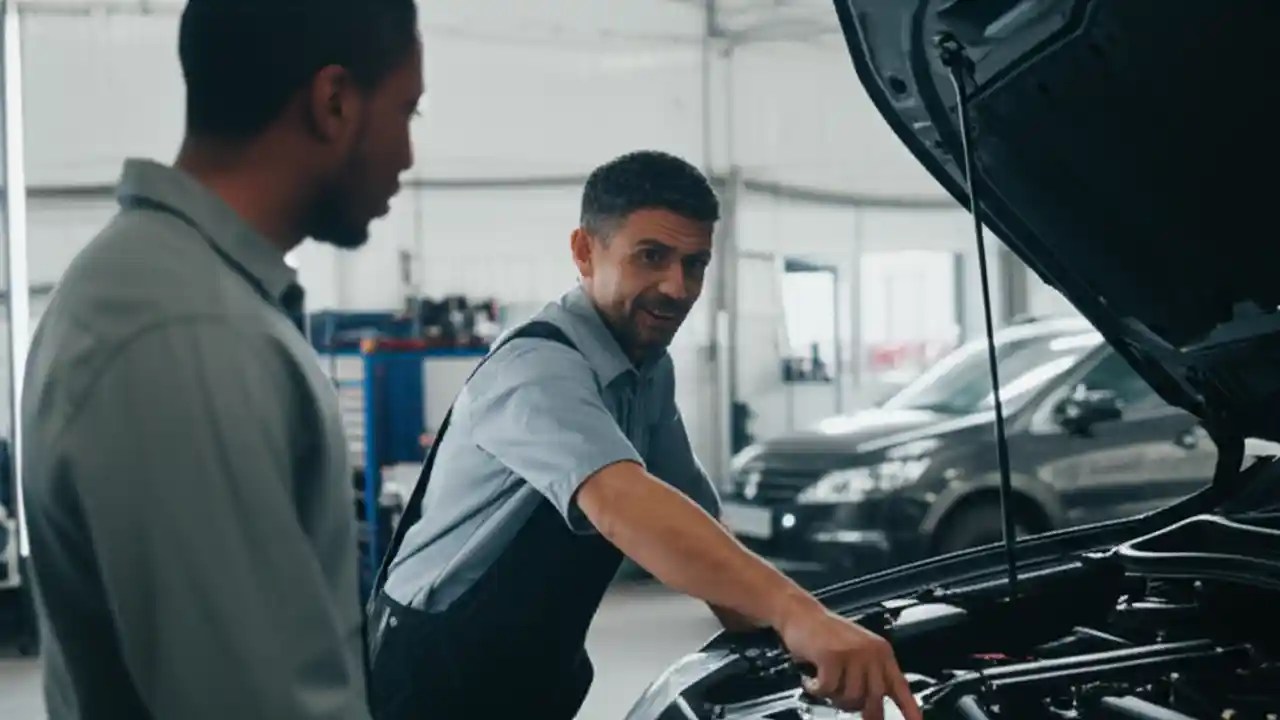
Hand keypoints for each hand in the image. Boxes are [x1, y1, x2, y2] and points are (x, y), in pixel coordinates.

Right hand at [776, 596, 921, 719]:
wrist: (800, 613)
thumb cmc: (825, 635)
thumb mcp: (856, 652)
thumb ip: (869, 675)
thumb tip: (874, 708)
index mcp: (881, 652)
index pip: (900, 686)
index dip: (910, 709)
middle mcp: (871, 652)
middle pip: (875, 698)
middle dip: (863, 712)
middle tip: (845, 706)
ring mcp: (853, 654)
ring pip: (851, 697)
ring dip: (834, 697)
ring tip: (825, 685)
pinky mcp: (832, 656)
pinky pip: (827, 689)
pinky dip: (816, 689)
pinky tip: (811, 680)